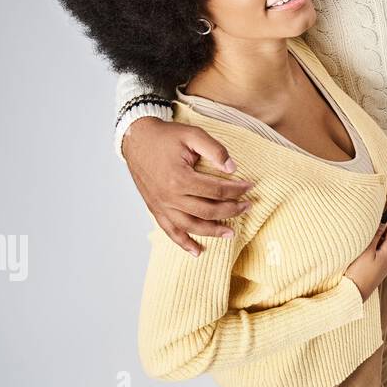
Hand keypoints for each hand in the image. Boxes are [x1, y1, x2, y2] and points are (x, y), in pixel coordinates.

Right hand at [122, 116, 252, 255]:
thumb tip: (233, 168)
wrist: (136, 139)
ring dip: (212, 232)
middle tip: (247, 207)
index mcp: (180, 178)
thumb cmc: (166, 136)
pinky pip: (170, 231)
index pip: (217, 190)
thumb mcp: (193, 135)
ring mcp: (161, 205)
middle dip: (231, 211)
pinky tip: (197, 251)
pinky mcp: (155, 209)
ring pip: (191, 226)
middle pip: (207, 211)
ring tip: (230, 233)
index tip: (250, 186)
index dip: (237, 189)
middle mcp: (170, 196)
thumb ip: (215, 150)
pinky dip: (184, 243)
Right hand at [344, 210, 386, 299]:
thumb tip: (382, 225)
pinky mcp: (377, 269)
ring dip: (385, 235)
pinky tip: (374, 241)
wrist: (352, 295)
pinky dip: (380, 242)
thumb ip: (375, 237)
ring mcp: (384, 266)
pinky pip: (383, 251)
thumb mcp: (366, 252)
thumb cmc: (358, 274)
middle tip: (386, 215)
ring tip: (380, 225)